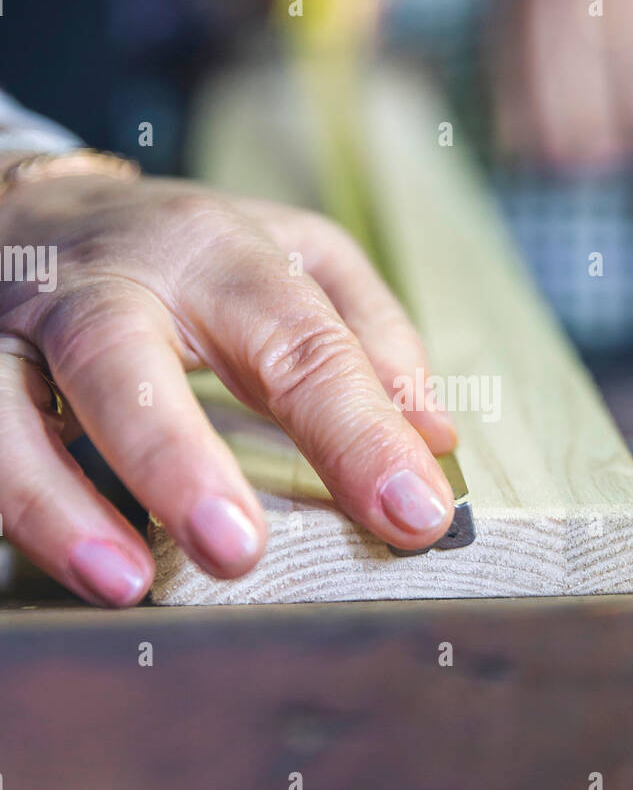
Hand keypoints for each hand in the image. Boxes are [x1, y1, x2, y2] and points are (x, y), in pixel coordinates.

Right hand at [0, 164, 456, 604]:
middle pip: (121, 354)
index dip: (358, 431)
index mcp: (215, 254)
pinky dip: (10, 503)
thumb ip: (369, 337)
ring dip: (53, 497)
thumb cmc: (187, 255)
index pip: (296, 340)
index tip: (414, 514)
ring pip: (3, 402)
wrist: (36, 208)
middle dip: (175, 453)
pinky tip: (57, 565)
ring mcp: (14, 326)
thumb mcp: (294, 259)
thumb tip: (433, 436)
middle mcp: (104, 283)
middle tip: (236, 551)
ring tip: (121, 581)